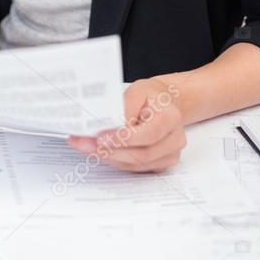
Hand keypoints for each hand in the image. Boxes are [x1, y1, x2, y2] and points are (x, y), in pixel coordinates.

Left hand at [66, 77, 185, 172]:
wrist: (163, 103)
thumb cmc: (150, 96)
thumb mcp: (137, 91)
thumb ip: (125, 108)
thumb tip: (109, 126)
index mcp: (171, 117)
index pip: (148, 134)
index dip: (124, 139)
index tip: (101, 137)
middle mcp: (174, 139)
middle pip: (142, 154)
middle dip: (110, 151)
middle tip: (85, 144)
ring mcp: (170, 154)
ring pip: (137, 164)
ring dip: (110, 158)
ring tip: (87, 147)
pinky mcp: (161, 164)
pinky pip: (137, 168)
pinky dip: (117, 161)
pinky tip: (101, 152)